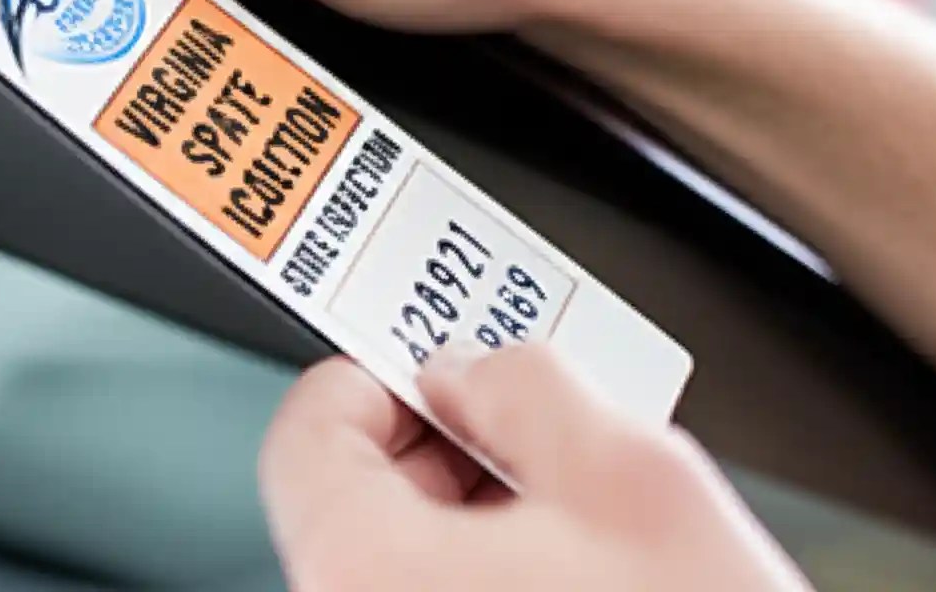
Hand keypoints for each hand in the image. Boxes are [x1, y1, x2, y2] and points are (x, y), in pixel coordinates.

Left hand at [260, 344, 812, 590]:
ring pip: (397, 556)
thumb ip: (525, 385)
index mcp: (365, 569)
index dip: (376, 375)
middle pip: (352, 496)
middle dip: (441, 444)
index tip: (432, 365)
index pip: (307, 433)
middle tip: (518, 425)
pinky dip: (479, 569)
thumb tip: (476, 370)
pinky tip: (562, 566)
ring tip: (565, 505)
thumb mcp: (629, 476)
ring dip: (471, 509)